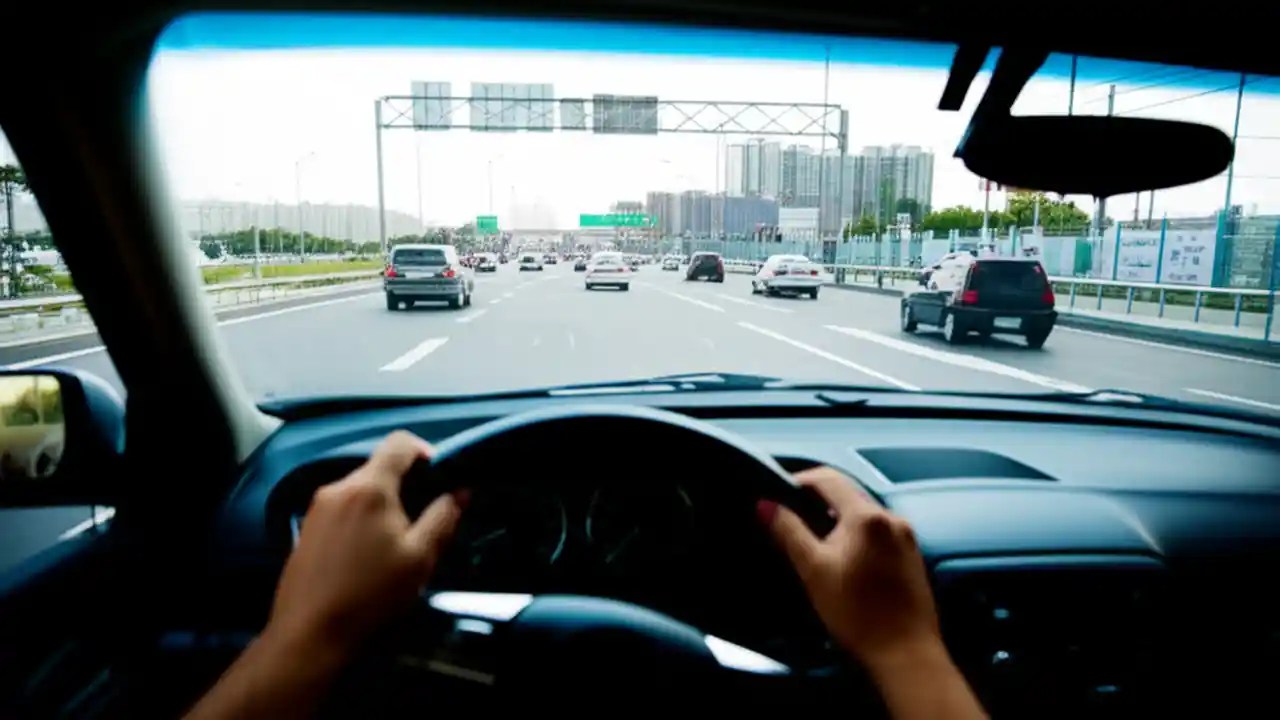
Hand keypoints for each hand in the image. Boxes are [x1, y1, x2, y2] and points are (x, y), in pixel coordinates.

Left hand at [267, 431, 465, 655]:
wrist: (309, 633)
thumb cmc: (371, 594)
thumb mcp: (419, 558)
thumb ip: (443, 518)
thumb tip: (460, 491)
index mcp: (369, 487)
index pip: (399, 442)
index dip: (425, 450)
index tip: (440, 475)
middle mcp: (338, 487)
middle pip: (379, 467)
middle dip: (405, 485)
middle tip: (422, 518)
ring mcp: (317, 507)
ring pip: (360, 490)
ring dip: (382, 504)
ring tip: (395, 541)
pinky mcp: (305, 528)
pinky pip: (342, 508)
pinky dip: (361, 518)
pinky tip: (366, 553)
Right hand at [758, 466, 939, 669]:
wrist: (906, 654)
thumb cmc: (859, 614)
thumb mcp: (813, 570)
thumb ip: (788, 532)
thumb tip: (765, 505)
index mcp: (867, 516)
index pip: (828, 478)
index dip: (799, 480)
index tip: (779, 494)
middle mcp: (892, 519)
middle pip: (847, 494)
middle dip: (817, 502)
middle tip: (792, 521)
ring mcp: (906, 537)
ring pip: (863, 515)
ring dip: (837, 521)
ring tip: (816, 544)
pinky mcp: (911, 556)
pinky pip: (878, 533)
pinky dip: (857, 537)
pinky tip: (845, 562)